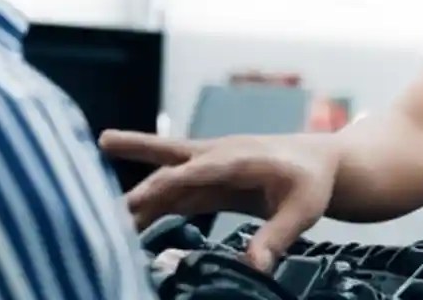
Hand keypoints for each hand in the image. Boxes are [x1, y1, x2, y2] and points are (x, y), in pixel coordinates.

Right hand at [99, 130, 339, 271]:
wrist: (320, 161)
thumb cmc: (312, 181)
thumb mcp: (303, 210)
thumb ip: (276, 236)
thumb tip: (253, 268)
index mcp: (239, 158)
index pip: (195, 171)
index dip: (164, 186)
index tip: (134, 203)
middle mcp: (218, 156)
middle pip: (170, 160)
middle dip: (139, 174)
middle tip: (106, 199)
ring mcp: (211, 166)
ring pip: (166, 175)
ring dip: (139, 195)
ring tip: (102, 214)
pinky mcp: (209, 180)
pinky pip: (175, 190)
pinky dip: (153, 205)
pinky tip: (131, 223)